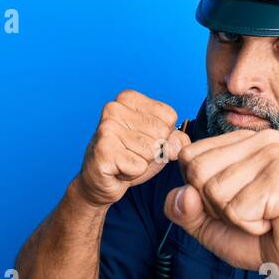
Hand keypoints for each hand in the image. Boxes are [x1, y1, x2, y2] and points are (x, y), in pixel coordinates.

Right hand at [74, 90, 190, 206]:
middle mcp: (114, 108)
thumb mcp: (160, 143)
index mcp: (128, 98)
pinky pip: (139, 166)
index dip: (163, 136)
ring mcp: (106, 129)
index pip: (169, 117)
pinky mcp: (103, 151)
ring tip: (125, 160)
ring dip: (142, 163)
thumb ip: (177, 139)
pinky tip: (118, 168)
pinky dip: (133, 174)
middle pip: (161, 133)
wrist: (101, 180)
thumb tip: (175, 146)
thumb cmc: (130, 157)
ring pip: (151, 151)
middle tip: (132, 153)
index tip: (142, 140)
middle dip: (154, 151)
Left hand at [164, 128, 278, 278]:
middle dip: (215, 206)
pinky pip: (238, 208)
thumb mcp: (208, 225)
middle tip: (249, 212)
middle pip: (198, 171)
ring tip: (262, 216)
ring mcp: (274, 155)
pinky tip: (272, 221)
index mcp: (241, 141)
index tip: (232, 202)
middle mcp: (260, 139)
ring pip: (216, 191)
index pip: (188, 157)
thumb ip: (182, 209)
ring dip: (235, 218)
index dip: (199, 193)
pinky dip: (250, 226)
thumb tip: (181, 193)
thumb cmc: (258, 238)